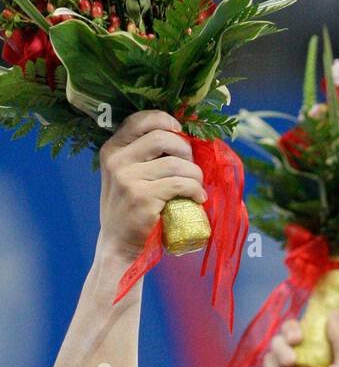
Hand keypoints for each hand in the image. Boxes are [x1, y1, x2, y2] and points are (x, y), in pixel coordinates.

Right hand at [98, 110, 206, 260]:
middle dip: (186, 150)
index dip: (166, 120)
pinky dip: (195, 190)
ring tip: (197, 186)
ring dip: (195, 174)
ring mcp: (129, 179)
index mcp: (112, 150)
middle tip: (191, 167)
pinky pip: (180, 184)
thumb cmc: (128, 210)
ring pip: (176, 163)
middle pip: (163, 138)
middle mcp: (117, 161)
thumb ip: (139, 156)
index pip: (140, 120)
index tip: (180, 132)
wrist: (119, 246)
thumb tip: (178, 136)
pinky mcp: (143, 198)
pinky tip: (198, 198)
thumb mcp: (124, 176)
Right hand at [265, 312, 338, 366]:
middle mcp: (306, 357)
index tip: (313, 306)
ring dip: (282, 344)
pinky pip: (267, 357)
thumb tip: (335, 311)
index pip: (316, 325)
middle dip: (291, 327)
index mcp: (325, 352)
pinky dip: (274, 357)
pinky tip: (284, 366)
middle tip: (297, 337)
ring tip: (291, 360)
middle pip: (292, 329)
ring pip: (277, 341)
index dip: (313, 314)